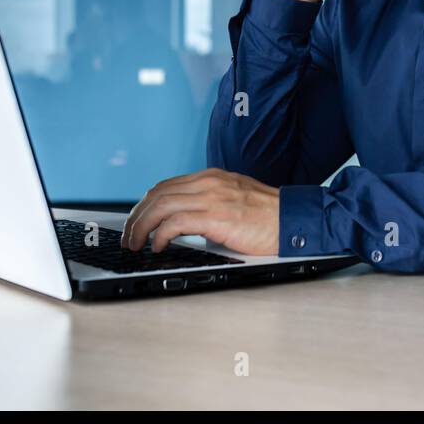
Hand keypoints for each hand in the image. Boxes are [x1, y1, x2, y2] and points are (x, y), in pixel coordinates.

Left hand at [122, 168, 279, 255]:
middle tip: (129, 237)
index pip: (166, 186)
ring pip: (161, 206)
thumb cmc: (269, 216)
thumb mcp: (234, 200)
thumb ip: (210, 204)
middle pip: (157, 194)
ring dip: (141, 227)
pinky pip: (175, 223)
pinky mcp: (217, 217)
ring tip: (136, 244)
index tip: (137, 222)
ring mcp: (213, 198)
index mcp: (211, 177)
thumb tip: (184, 223)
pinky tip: (158, 246)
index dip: (145, 205)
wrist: (294, 220)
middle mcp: (209, 183)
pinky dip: (160, 235)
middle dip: (136, 216)